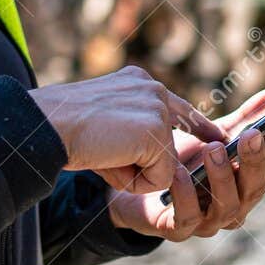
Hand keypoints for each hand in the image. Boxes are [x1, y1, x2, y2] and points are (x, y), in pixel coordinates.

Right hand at [28, 65, 226, 193]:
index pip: (178, 108)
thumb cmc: (60, 128)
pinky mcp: (155, 132)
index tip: (220, 138)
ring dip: (133, 174)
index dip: (199, 127)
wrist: (44, 125)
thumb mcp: (101, 121)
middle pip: (180, 136)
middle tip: (149, 163)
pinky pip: (159, 178)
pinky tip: (109, 163)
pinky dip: (133, 182)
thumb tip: (157, 163)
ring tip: (102, 157)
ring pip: (164, 163)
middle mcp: (151, 89)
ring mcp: (156, 108)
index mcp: (137, 82)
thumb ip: (131, 131)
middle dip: (160, 161)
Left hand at [106, 86, 264, 241]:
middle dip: (254, 161)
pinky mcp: (178, 230)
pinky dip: (186, 195)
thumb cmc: (181, 159)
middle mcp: (234, 205)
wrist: (137, 182)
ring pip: (227, 207)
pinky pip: (188, 217)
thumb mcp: (212, 136)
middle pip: (254, 189)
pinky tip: (180, 173)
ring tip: (214, 149)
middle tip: (250, 134)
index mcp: (246, 182)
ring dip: (223, 177)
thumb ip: (243, 119)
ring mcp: (208, 222)